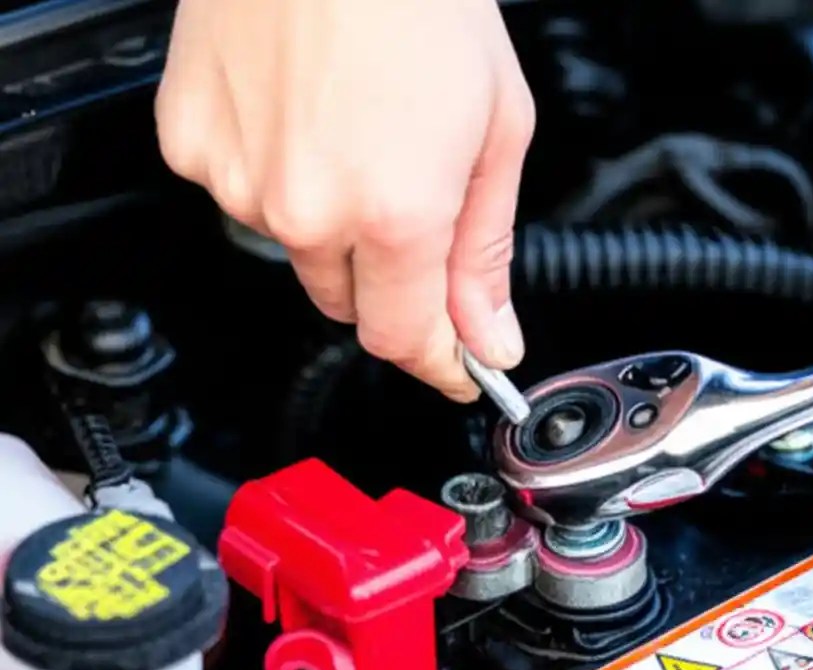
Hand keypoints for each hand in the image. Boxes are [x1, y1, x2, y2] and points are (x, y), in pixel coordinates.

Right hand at [155, 0, 535, 400]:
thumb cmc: (420, 2)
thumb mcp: (497, 129)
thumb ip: (485, 249)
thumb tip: (488, 335)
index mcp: (394, 213)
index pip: (403, 339)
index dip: (436, 361)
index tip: (456, 366)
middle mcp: (306, 209)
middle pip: (349, 302)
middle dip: (391, 279)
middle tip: (414, 202)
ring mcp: (237, 179)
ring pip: (296, 249)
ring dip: (331, 221)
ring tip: (358, 131)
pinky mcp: (190, 146)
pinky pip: (244, 196)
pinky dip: (278, 175)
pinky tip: (306, 116)